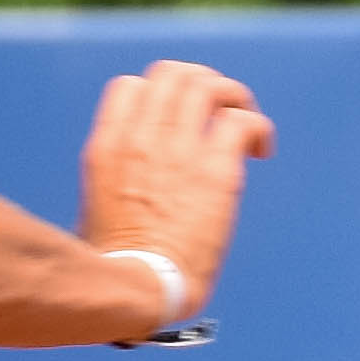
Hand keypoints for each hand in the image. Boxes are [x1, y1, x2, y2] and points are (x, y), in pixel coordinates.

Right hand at [75, 63, 264, 314]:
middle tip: (220, 115)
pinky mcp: (215, 172)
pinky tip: (261, 152)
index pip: (131, 87)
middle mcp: (141, 138)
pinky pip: (242, 123)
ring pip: (208, 86)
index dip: (161, 94)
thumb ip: (119, 178)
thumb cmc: (116, 265)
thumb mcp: (99, 204)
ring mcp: (177, 151)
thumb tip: (137, 184)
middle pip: (172, 74)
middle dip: (202, 84)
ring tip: (245, 127)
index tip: (179, 121)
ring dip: (234, 97)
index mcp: (108, 146)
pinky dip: (258, 128)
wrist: (136, 286)